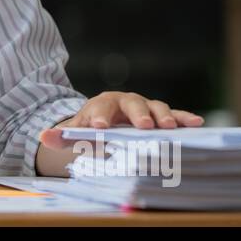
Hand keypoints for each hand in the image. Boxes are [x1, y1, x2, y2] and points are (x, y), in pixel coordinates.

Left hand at [53, 91, 203, 129]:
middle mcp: (125, 102)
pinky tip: (196, 123)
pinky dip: (185, 117)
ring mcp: (145, 108)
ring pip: (155, 107)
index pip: (99, 109)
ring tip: (171, 126)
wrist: (107, 120)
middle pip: (132, 104)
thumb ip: (61, 136)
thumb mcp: (75, 131)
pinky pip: (175, 116)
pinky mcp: (161, 117)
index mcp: (101, 104)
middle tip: (142, 126)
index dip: (99, 118)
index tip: (99, 128)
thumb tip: (43, 137)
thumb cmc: (92, 127)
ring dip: (163, 116)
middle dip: (137, 114)